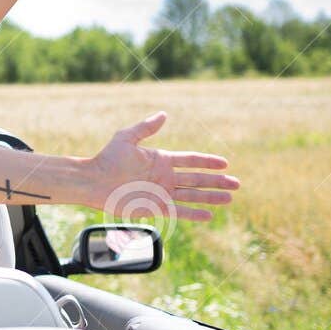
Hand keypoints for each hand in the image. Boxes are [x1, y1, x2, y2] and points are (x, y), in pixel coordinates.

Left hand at [88, 112, 239, 221]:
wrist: (93, 180)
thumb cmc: (107, 158)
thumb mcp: (126, 138)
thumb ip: (146, 128)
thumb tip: (163, 114)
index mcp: (161, 160)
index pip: (191, 160)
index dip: (208, 162)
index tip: (225, 163)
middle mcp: (164, 177)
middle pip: (197, 179)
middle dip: (217, 181)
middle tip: (237, 183)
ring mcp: (161, 193)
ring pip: (192, 196)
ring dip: (211, 197)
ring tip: (230, 198)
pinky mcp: (155, 207)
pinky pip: (179, 211)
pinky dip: (194, 214)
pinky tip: (209, 215)